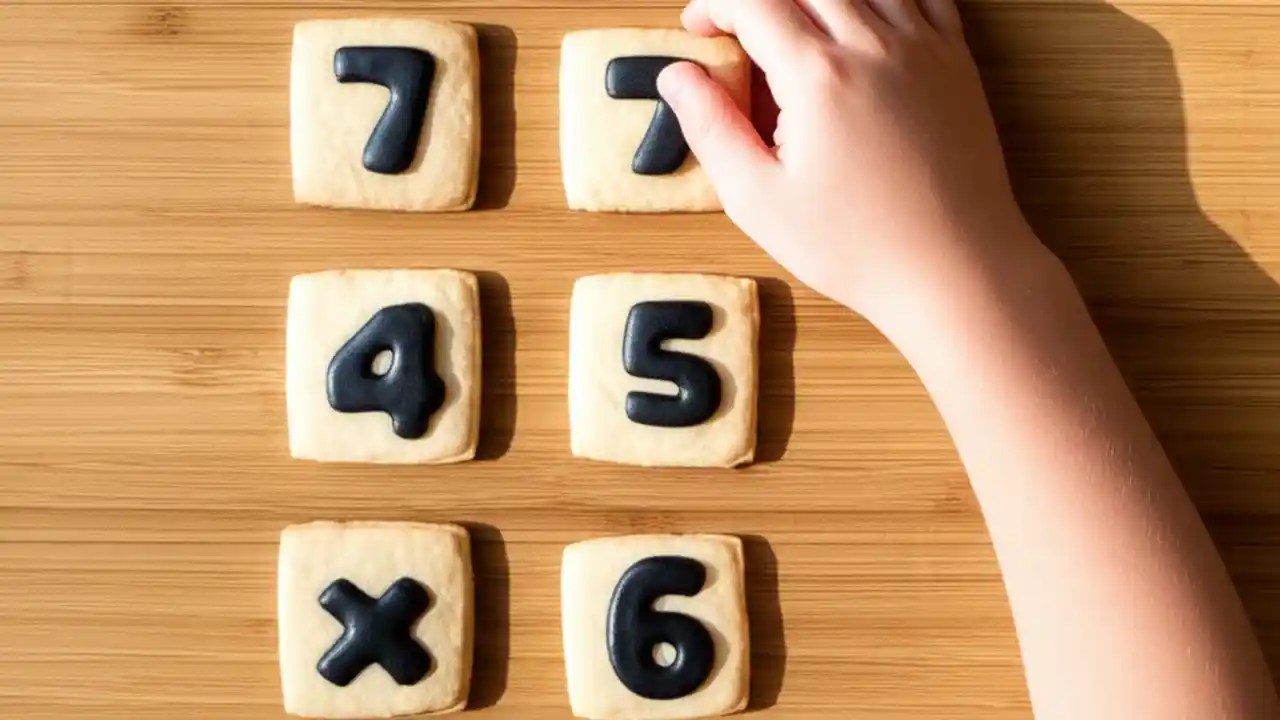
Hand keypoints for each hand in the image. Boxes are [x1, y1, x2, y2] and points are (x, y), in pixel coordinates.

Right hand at [659, 0, 1039, 327]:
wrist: (956, 268)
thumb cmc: (858, 246)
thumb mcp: (759, 200)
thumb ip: (711, 128)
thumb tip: (678, 75)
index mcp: (817, 77)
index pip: (753, 1)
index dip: (715, 4)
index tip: (699, 29)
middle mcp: (872, 45)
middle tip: (740, 29)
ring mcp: (921, 47)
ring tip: (795, 28)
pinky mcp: (955, 61)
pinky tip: (861, 20)